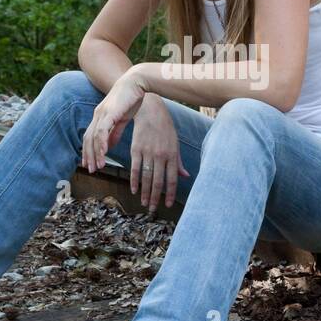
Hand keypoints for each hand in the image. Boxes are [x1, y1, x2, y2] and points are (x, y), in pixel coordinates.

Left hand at [81, 68, 147, 173]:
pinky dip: (101, 144)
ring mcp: (102, 114)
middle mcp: (98, 115)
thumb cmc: (132, 98)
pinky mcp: (109, 113)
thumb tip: (110, 145)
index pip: (90, 136)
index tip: (90, 163)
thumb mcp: (123, 118)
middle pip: (88, 139)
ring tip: (98, 166)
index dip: (88, 150)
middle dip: (88, 156)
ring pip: (93, 138)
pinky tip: (103, 154)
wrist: (137, 82)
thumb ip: (116, 131)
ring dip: (95, 154)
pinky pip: (102, 132)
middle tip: (91, 170)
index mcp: (101, 116)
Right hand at [127, 94, 190, 211]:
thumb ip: (178, 162)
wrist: (150, 110)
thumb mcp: (175, 143)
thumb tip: (186, 177)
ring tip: (144, 203)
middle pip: (158, 181)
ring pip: (146, 177)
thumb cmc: (165, 128)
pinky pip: (135, 168)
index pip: (172, 179)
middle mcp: (161, 155)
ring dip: (145, 193)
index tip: (168, 205)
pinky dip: (134, 180)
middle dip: (156, 198)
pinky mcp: (136, 149)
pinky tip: (134, 190)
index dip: (170, 194)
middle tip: (153, 210)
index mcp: (172, 155)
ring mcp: (148, 152)